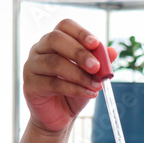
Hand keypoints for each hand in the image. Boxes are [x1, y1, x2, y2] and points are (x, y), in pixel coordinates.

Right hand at [23, 19, 116, 133]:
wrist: (60, 116)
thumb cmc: (74, 90)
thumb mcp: (90, 75)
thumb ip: (100, 62)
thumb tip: (113, 51)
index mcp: (54, 40)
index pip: (64, 26)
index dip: (80, 32)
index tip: (95, 44)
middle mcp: (39, 48)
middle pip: (55, 39)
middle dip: (79, 52)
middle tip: (96, 67)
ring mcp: (31, 65)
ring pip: (54, 63)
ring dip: (79, 75)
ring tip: (96, 85)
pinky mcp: (30, 85)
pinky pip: (53, 84)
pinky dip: (74, 89)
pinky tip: (89, 93)